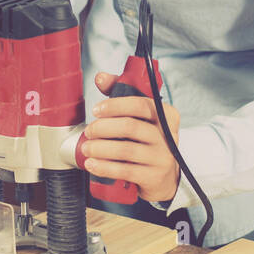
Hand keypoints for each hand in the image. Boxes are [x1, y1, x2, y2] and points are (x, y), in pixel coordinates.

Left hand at [79, 71, 180, 203]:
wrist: (164, 176)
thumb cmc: (148, 140)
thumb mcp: (141, 116)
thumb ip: (121, 93)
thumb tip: (100, 77)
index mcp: (167, 115)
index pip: (140, 104)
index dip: (115, 105)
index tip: (96, 109)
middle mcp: (168, 135)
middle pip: (130, 126)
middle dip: (103, 128)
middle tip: (88, 131)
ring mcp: (163, 157)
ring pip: (126, 149)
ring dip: (100, 148)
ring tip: (86, 148)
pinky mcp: (154, 176)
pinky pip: (126, 170)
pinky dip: (105, 167)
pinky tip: (92, 164)